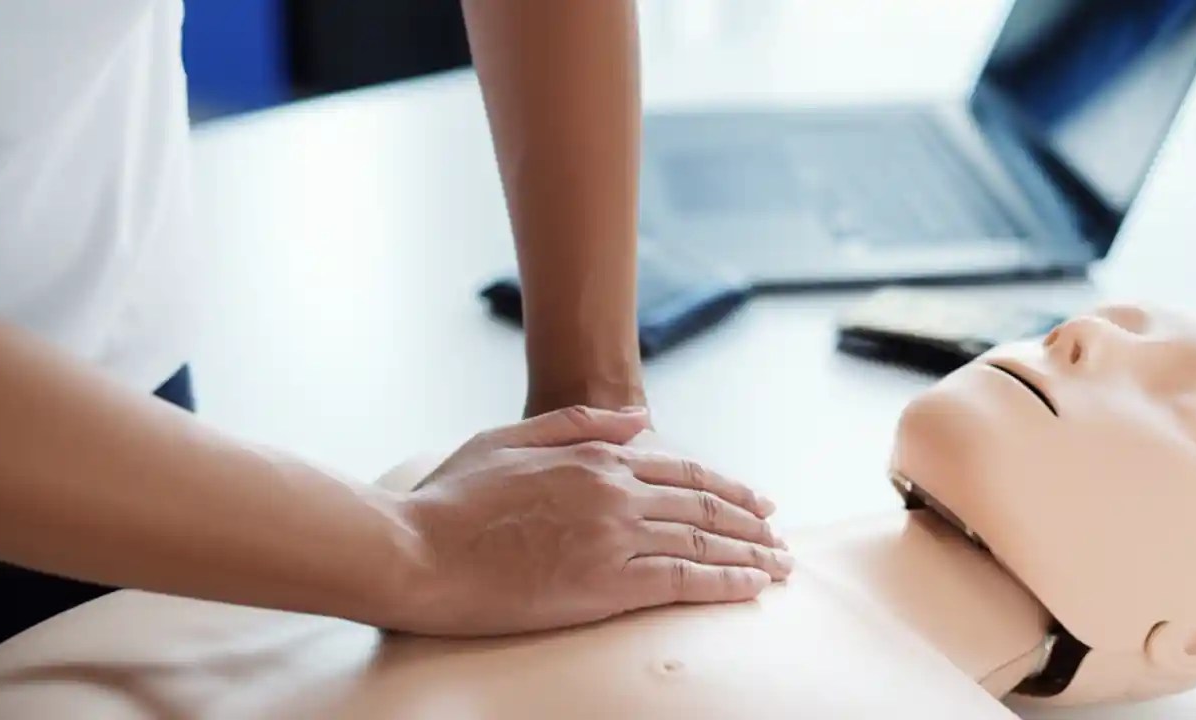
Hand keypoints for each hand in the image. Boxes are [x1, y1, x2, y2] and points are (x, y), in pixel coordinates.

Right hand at [386, 406, 790, 635]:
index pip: (680, 470)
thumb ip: (578, 424)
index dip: (724, 486)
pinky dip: (725, 582)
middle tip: (778, 534)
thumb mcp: (509, 437)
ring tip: (779, 563)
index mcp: (593, 457)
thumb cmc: (451, 498)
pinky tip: (752, 586)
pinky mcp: (604, 584)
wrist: (415, 550)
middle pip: (703, 506)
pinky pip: (683, 581)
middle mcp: (614, 492)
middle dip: (749, 520)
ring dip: (750, 552)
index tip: (754, 501)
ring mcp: (613, 537)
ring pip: (703, 541)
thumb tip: (636, 419)